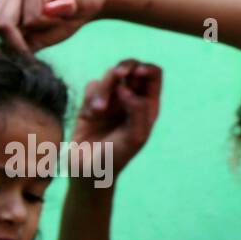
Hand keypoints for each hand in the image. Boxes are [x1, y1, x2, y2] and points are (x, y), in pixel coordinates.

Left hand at [0, 0, 109, 53]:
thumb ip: (13, 49)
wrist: (94, 2)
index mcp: (2, 7)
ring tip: (40, 42)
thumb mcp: (34, 41)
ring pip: (6, 25)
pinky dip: (44, 27)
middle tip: (11, 68)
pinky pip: (31, 19)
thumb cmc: (63, 23)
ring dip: (21, 42)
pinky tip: (59, 20)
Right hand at [71, 59, 161, 178]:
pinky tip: (90, 115)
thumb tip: (124, 88)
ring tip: (98, 111)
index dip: (146, 69)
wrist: (87, 171)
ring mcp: (110, 101)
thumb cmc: (116, 157)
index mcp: (147, 106)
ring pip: (109, 77)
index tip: (136, 75)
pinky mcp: (90, 105)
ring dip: (104, 89)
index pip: (153, 75)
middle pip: (131, 68)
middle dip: (124, 69)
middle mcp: (130, 99)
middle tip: (118, 76)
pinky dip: (90, 97)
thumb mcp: (136, 136)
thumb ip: (137, 109)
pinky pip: (91, 87)